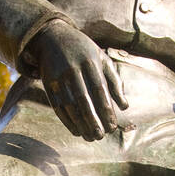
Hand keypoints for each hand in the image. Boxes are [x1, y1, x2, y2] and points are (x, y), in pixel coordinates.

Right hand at [26, 19, 128, 139]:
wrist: (52, 38)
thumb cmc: (84, 51)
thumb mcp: (102, 59)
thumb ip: (115, 82)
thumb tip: (125, 107)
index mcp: (90, 63)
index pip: (99, 91)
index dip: (106, 110)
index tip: (112, 126)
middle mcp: (73, 70)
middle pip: (84, 100)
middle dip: (93, 120)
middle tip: (102, 136)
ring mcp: (59, 77)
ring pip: (70, 106)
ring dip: (80, 124)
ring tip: (90, 137)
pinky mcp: (48, 84)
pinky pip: (58, 106)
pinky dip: (67, 121)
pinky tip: (76, 131)